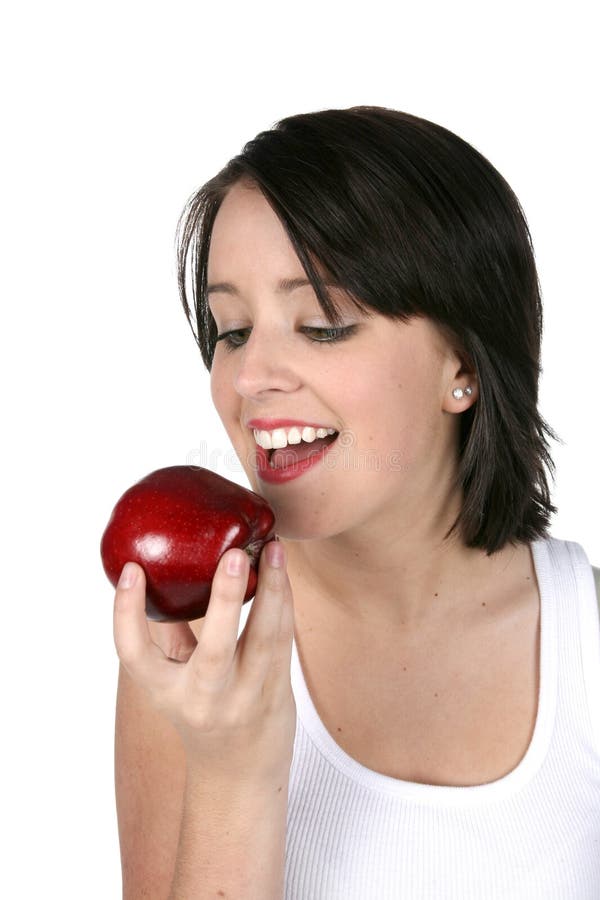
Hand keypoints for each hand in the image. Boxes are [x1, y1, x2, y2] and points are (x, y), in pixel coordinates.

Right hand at [113, 541, 296, 783]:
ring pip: (264, 640)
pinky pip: (283, 641)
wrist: (238, 775)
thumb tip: (159, 576)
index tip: (132, 571)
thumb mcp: (172, 682)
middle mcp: (203, 700)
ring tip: (273, 548)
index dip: (126, 613)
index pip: (134, 654)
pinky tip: (282, 573)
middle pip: (213, 650)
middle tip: (235, 554)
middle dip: (226, 599)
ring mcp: (244, 700)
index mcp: (165, 693)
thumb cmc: (200, 714)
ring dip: (272, 590)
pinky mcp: (277, 694)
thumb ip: (167, 634)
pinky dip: (284, 603)